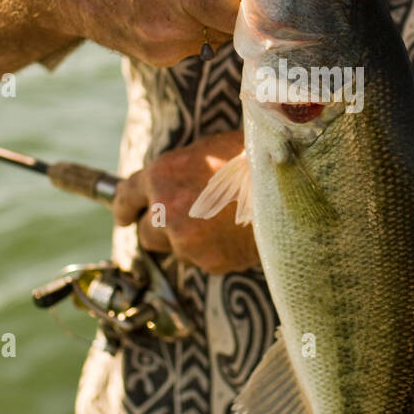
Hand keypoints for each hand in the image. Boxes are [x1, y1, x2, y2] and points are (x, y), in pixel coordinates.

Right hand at [57, 0, 240, 66]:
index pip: (239, 7)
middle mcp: (168, 23)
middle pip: (234, 23)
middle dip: (236, 2)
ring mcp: (162, 47)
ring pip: (219, 35)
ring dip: (216, 14)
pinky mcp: (158, 60)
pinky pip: (199, 43)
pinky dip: (197, 25)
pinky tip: (172, 5)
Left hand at [112, 131, 260, 274]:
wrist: (289, 184)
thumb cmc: (251, 158)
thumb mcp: (207, 152)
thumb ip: (178, 174)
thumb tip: (167, 189)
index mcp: (161, 175)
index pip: (125, 197)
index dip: (124, 210)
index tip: (124, 218)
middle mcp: (165, 209)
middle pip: (146, 233)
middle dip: (161, 230)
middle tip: (186, 222)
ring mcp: (186, 239)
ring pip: (178, 249)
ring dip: (192, 241)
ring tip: (224, 221)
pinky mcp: (209, 261)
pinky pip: (205, 260)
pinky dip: (217, 251)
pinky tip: (238, 232)